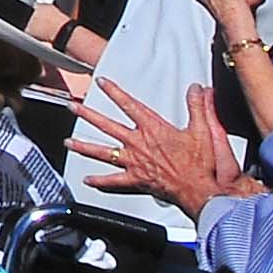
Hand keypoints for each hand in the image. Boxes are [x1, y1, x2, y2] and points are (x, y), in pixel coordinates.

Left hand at [71, 78, 246, 215]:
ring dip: (84, 146)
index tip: (101, 82)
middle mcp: (139, 144)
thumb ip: (198, 106)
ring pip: (103, 152)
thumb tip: (197, 89)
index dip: (114, 92)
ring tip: (68, 142)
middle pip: (107, 125)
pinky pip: (114, 181)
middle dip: (87, 114)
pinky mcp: (136, 180)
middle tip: (73, 106)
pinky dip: (100, 181)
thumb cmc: (201, 164)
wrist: (200, 190)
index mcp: (153, 129)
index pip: (129, 105)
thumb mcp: (203, 129)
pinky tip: (87, 179)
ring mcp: (135, 162)